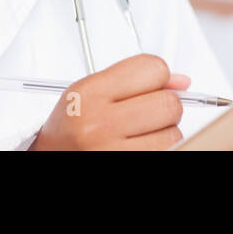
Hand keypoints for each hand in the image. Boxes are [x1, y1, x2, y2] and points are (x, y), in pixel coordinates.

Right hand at [29, 53, 188, 149]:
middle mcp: (99, 123)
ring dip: (164, 133)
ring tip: (138, 134)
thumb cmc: (72, 126)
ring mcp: (112, 151)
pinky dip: (161, 149)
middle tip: (147, 112)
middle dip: (165, 105)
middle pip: (168, 103)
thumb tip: (182, 81)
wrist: (50, 156)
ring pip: (174, 134)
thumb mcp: (91, 91)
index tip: (152, 83)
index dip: (159, 75)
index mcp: (89, 93)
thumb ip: (133, 79)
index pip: (152, 68)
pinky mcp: (126, 165)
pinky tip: (140, 146)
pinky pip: (167, 152)